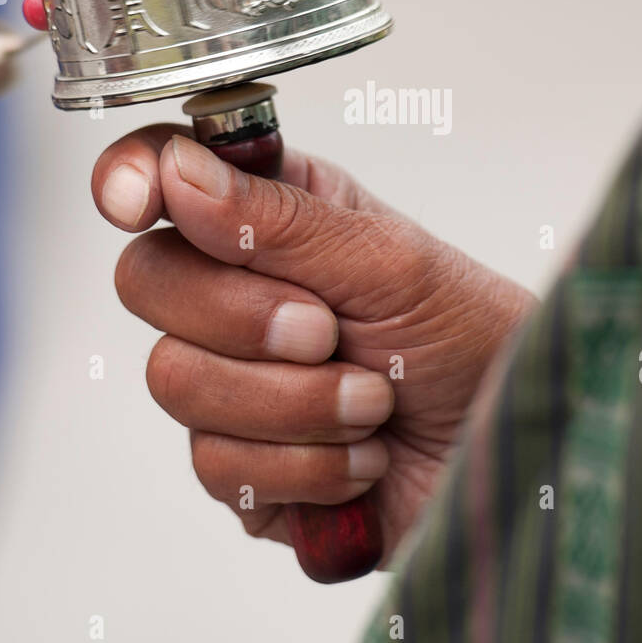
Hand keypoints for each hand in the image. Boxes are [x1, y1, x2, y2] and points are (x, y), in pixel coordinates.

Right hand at [91, 126, 536, 563]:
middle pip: (147, 281)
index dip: (132, 180)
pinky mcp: (244, 470)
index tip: (138, 203)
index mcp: (270, 216)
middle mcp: (237, 292)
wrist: (508, 454)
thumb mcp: (391, 262)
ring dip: (296, 403)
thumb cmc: (470, 337)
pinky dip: (307, 466)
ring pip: (176, 380)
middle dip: (244, 316)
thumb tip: (176, 172)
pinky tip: (365, 460)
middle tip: (329, 332)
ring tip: (375, 403)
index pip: (162, 178)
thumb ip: (281, 221)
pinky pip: (218, 467)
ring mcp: (232, 384)